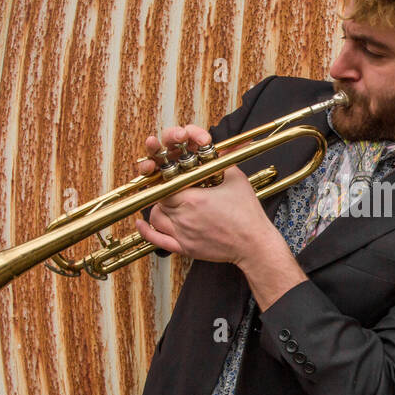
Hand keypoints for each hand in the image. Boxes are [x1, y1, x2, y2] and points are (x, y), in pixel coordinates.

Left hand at [133, 123, 276, 264]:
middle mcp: (182, 216)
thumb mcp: (236, 179)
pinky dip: (145, 231)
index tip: (173, 175)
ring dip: (158, 207)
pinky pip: (156, 240)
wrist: (254, 244)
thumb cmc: (247, 214)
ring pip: (156, 217)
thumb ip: (222, 160)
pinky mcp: (184, 248)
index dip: (167, 178)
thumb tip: (217, 146)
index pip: (166, 183)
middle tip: (174, 186)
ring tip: (168, 202)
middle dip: (165, 191)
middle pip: (159, 198)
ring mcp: (182, 234)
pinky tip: (141, 223)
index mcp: (192, 198)